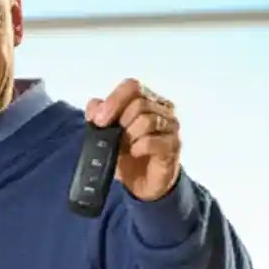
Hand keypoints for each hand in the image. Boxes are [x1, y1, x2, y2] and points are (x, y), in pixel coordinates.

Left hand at [86, 79, 179, 201]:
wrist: (141, 182)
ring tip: (125, 147)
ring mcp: (170, 126)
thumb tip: (94, 105)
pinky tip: (134, 152)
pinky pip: (153, 141)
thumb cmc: (127, 153)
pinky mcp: (173, 146)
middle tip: (112, 137)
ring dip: (129, 135)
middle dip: (120, 121)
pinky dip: (139, 147)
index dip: (114, 100)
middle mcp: (162, 109)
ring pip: (147, 120)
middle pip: (139, 103)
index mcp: (146, 100)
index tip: (99, 120)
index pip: (132, 86)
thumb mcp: (105, 134)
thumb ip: (98, 116)